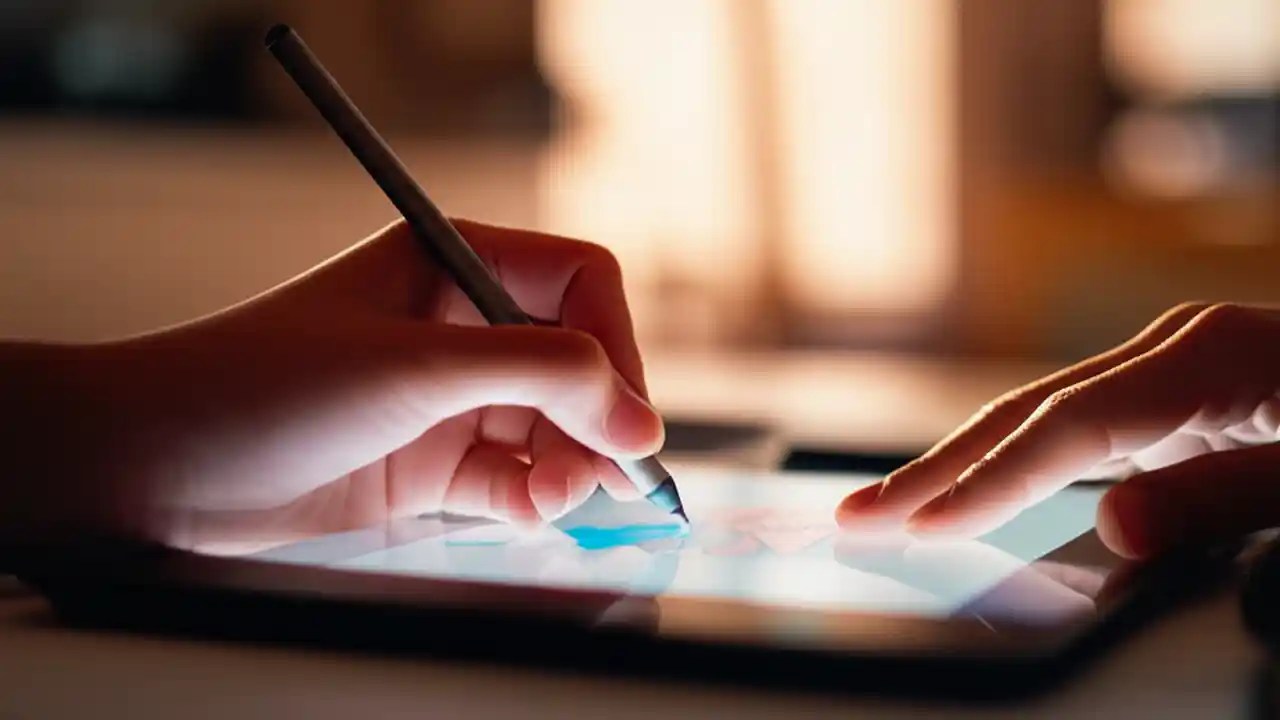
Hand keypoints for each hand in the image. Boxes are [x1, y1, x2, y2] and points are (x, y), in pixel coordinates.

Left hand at [3, 220, 662, 551]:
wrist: (156, 467)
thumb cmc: (263, 385)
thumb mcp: (415, 366)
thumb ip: (542, 375)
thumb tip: (640, 421)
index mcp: (455, 262)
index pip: (581, 283)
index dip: (614, 345)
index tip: (624, 416)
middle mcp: (461, 324)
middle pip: (578, 361)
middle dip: (597, 419)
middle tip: (608, 476)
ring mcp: (447, 396)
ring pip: (554, 426)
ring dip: (569, 465)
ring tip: (550, 500)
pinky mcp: (430, 463)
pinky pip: (515, 476)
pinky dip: (533, 496)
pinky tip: (525, 511)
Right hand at [836, 303, 1279, 558]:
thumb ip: (1225, 495)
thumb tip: (1109, 523)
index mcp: (1211, 360)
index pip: (1069, 427)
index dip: (988, 478)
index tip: (918, 523)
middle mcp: (1179, 352)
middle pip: (1032, 412)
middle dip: (939, 467)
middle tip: (856, 513)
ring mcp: (1176, 368)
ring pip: (1043, 418)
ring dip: (963, 465)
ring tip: (891, 505)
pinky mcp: (1178, 391)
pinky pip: (1077, 428)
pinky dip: (1016, 462)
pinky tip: (980, 487)